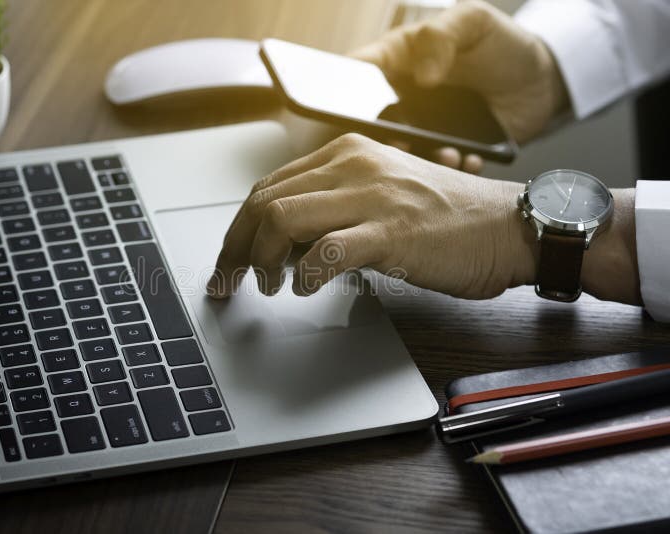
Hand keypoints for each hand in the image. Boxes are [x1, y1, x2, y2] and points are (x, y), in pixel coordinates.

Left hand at [206, 133, 536, 299]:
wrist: (510, 226)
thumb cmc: (447, 218)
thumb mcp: (379, 196)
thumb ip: (332, 208)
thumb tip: (283, 244)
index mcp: (346, 155)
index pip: (268, 187)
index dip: (239, 229)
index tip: (230, 261)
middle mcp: (354, 166)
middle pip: (264, 202)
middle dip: (236, 248)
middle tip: (229, 282)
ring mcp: (372, 197)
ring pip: (283, 219)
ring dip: (263, 259)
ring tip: (269, 285)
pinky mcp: (391, 233)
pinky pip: (326, 252)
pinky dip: (304, 275)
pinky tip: (304, 289)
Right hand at [352, 0, 568, 147]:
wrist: (544, 79)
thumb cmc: (501, 43)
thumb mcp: (474, 21)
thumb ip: (443, 35)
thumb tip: (423, 76)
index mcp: (396, 62)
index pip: (357, 75)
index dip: (344, 92)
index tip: (352, 109)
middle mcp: (401, 99)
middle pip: (373, 123)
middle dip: (382, 139)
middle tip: (401, 143)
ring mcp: (422, 128)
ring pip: (404, 151)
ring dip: (420, 159)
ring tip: (448, 156)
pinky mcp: (447, 151)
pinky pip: (438, 168)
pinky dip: (451, 170)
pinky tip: (469, 160)